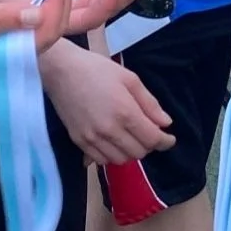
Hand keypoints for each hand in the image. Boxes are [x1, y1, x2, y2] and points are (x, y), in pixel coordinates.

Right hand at [41, 40, 175, 165]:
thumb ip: (149, 103)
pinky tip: (114, 142)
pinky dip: (112, 155)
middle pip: (138, 153)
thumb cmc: (97, 69)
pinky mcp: (78, 142)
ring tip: (132, 137)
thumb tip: (165, 123)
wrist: (61, 70)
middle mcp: (109, 130)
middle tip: (149, 132)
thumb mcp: (129, 78)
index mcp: (124, 112)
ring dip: (131, 152)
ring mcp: (91, 139)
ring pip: (120, 160)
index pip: (151, 139)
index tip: (169, 138)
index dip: (165, 141)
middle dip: (149, 145)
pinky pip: (101, 160)